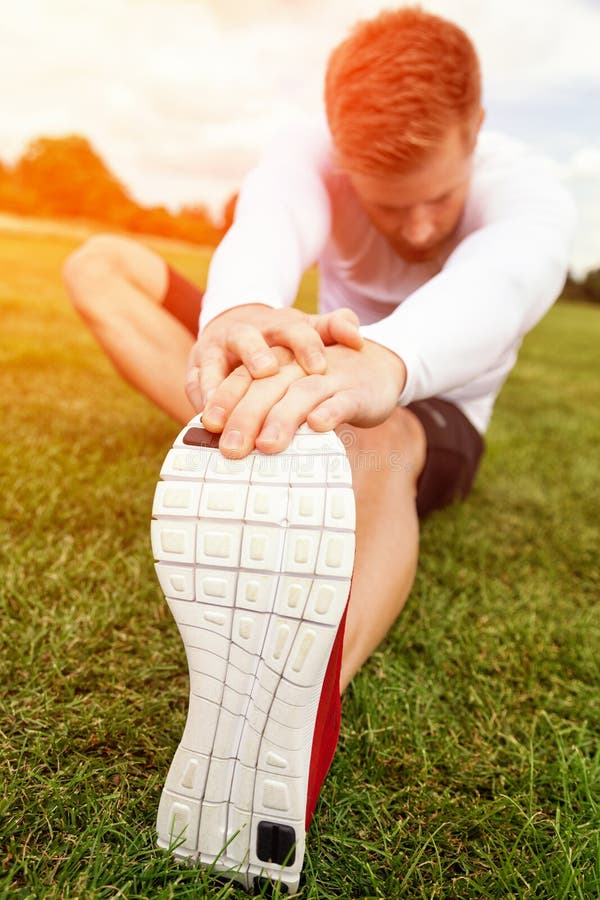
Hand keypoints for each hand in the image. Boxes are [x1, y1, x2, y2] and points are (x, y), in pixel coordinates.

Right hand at [185, 303, 362, 411]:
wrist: (238, 327)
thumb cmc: (284, 341)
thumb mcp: (311, 331)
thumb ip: (335, 330)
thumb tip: (358, 337)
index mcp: (278, 326)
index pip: (295, 329)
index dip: (307, 346)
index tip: (320, 367)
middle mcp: (245, 333)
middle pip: (248, 338)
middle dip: (256, 354)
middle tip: (267, 373)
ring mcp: (217, 348)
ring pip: (214, 361)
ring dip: (218, 388)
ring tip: (221, 414)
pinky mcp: (196, 365)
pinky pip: (194, 381)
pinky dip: (200, 400)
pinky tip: (207, 423)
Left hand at [201, 339, 406, 456]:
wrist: (381, 364)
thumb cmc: (326, 387)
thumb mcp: (292, 391)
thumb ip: (265, 411)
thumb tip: (229, 446)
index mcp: (278, 364)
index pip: (245, 378)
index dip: (225, 399)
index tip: (208, 425)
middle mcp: (299, 367)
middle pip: (268, 387)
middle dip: (246, 416)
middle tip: (231, 448)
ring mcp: (330, 379)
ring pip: (302, 394)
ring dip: (282, 419)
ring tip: (266, 445)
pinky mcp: (357, 392)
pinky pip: (342, 401)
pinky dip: (330, 412)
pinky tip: (317, 427)